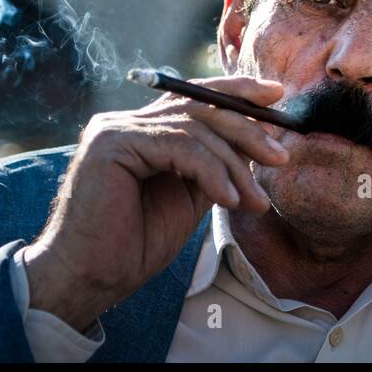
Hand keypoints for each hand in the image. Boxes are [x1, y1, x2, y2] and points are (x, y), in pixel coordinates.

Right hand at [21, 75, 291, 330]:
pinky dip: (210, 171)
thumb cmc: (134, 245)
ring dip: (233, 163)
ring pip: (194, 126)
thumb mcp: (188, 198)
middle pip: (200, 106)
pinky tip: (227, 199)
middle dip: (248, 127)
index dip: (237, 91)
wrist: (90, 280)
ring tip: (254, 200)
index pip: (194, 98)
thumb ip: (213, 167)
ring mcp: (116, 128)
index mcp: (141, 130)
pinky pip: (179, 145)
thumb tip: (256, 146)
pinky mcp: (112, 143)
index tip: (276, 97)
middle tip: (281, 156)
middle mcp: (125, 122)